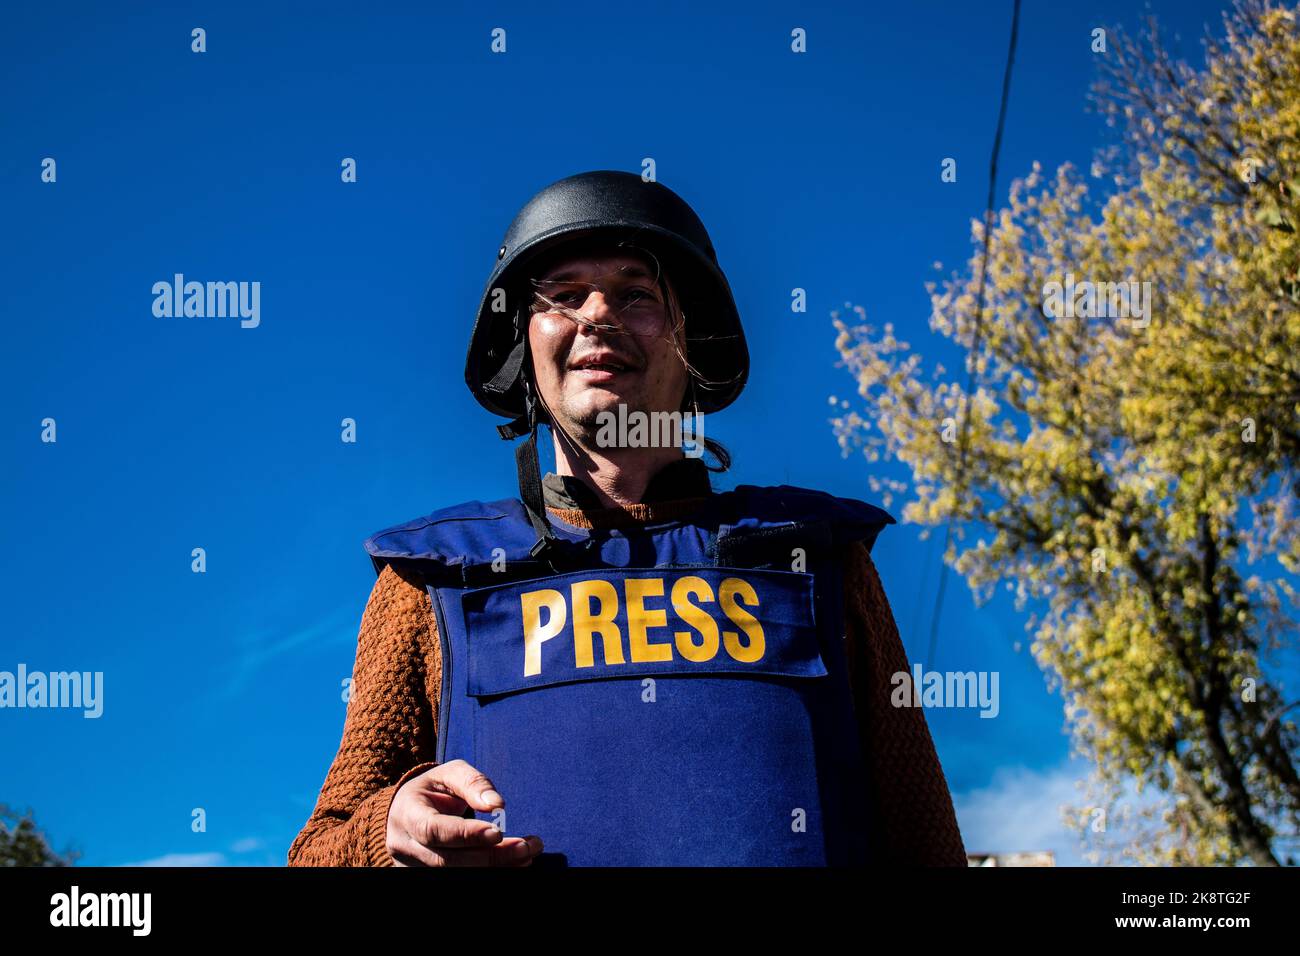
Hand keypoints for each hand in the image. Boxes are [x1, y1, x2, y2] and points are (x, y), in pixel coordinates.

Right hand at [386, 759, 543, 866]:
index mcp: (407, 814)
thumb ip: (473, 783)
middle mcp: (406, 846)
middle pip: (447, 861)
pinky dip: (488, 873)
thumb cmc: (433, 789)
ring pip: (454, 875)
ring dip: (495, 868)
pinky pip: (458, 879)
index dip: (465, 834)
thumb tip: (497, 804)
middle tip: (526, 847)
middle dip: (490, 857)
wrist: (409, 811)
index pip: (432, 830)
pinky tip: (512, 865)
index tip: (498, 832)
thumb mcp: (450, 774)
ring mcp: (413, 867)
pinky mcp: (425, 877)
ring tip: (527, 856)